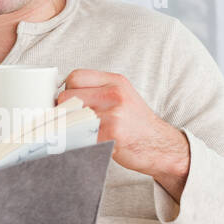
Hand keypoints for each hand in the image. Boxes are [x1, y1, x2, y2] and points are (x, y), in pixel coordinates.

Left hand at [57, 69, 189, 195]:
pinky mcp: (111, 134)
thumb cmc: (137, 125)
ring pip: (69, 118)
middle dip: (64, 112)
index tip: (70, 106)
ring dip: (68, 130)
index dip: (67, 92)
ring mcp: (113, 114)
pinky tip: (88, 145)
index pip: (75, 77)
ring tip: (79, 136)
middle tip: (73, 124)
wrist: (162, 147)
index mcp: (115, 81)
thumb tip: (61, 100)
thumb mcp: (121, 98)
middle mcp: (114, 94)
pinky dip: (77, 143)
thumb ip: (96, 93)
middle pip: (67, 97)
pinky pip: (79, 136)